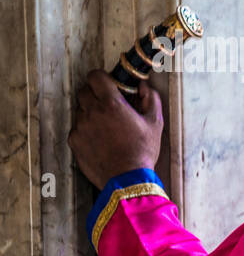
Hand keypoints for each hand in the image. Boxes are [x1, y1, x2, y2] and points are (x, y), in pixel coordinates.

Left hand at [68, 70, 163, 188]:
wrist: (126, 179)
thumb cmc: (142, 151)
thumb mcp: (156, 123)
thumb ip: (151, 99)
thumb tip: (144, 86)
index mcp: (111, 104)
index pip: (95, 76)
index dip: (102, 77)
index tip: (108, 84)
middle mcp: (92, 112)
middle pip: (84, 91)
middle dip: (95, 94)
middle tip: (108, 105)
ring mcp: (81, 127)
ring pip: (81, 110)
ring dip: (91, 113)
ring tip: (106, 126)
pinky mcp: (74, 141)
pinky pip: (77, 128)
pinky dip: (86, 130)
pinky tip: (101, 140)